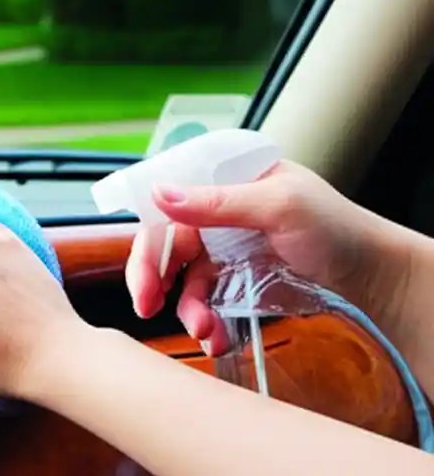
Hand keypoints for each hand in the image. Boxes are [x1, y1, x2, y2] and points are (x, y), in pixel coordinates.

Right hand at [126, 160, 379, 354]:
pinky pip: (205, 302)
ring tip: (205, 331)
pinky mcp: (234, 281)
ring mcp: (224, 249)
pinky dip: (206, 322)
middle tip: (147, 307)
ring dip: (186, 308)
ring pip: (183, 279)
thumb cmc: (338, 228)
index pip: (167, 203)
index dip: (148, 237)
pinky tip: (216, 337)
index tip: (143, 274)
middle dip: (154, 279)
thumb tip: (159, 194)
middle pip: (166, 244)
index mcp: (223, 181)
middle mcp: (217, 213)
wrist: (374, 278)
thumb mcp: (279, 205)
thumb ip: (218, 202)